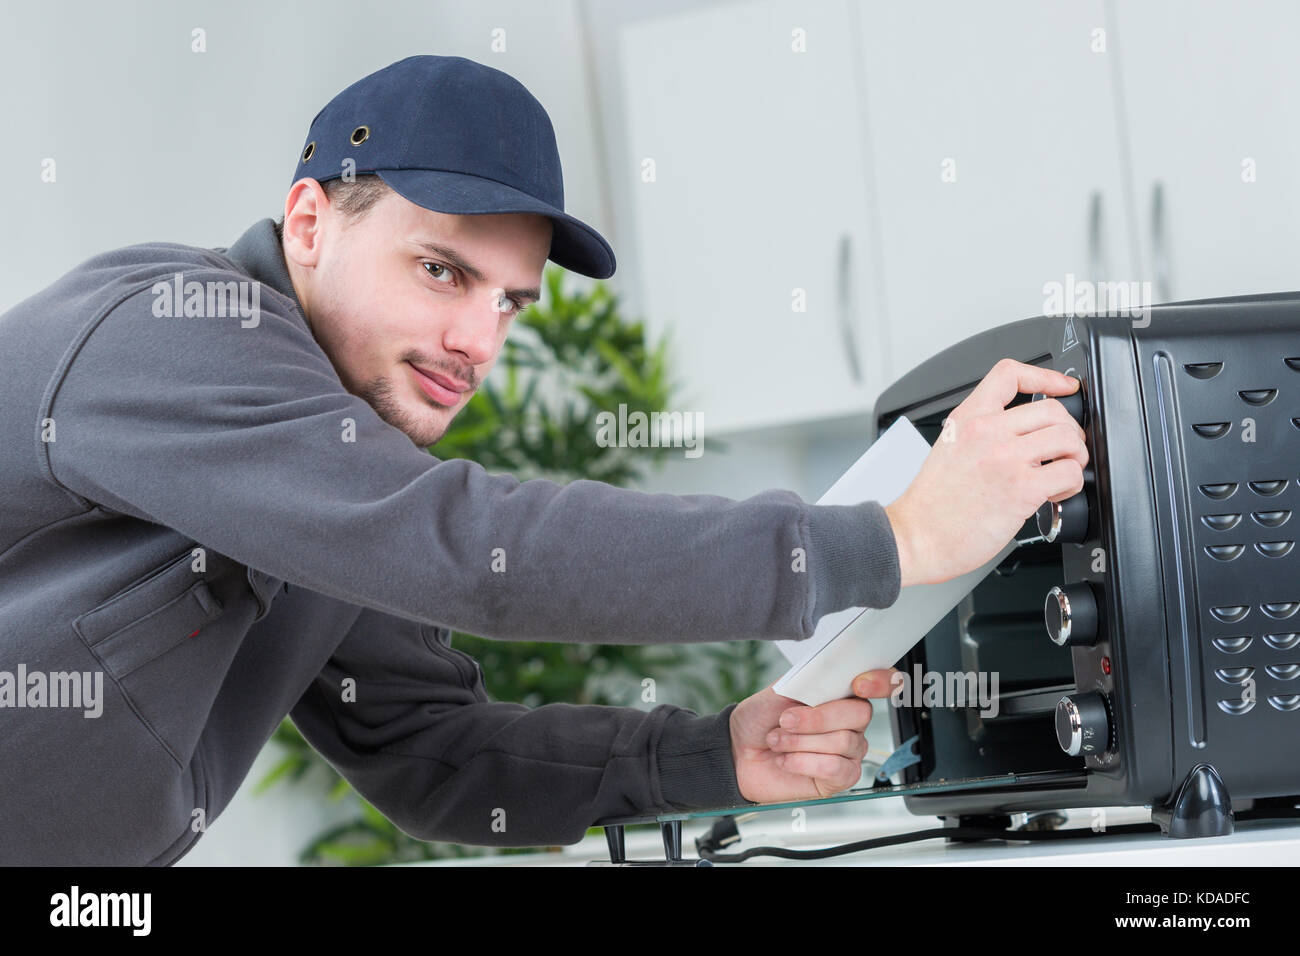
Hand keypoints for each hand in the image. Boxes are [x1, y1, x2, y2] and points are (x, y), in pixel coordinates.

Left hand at [729, 669, 896, 803]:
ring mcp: (848, 751)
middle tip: (785, 720)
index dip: (881, 681)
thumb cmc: (760, 720)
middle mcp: (850, 722)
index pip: (883, 682)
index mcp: (840, 694)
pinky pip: (837, 768)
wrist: (738, 751)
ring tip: (777, 741)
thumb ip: (808, 678)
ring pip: (844, 742)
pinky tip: (786, 760)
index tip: (859, 684)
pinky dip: (804, 762)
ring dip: (801, 741)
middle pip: (861, 714)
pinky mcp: (840, 778)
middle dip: (817, 718)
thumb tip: (828, 668)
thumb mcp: (779, 690)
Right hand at [885, 358, 1086, 587]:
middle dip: (1069, 430)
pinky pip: (1069, 473)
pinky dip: (1072, 484)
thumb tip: (1019, 432)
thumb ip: (980, 432)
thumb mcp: (948, 447)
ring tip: (1061, 471)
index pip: (1010, 374)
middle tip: (1063, 449)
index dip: (1046, 377)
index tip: (1063, 387)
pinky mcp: (1022, 489)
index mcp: (967, 419)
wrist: (917, 537)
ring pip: (1067, 438)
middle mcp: (987, 432)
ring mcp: (1006, 458)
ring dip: (1075, 456)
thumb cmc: (931, 504)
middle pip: (1053, 409)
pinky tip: (1055, 493)